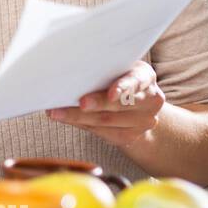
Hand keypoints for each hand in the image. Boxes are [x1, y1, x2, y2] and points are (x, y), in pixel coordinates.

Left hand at [46, 60, 165, 146]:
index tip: (112, 93)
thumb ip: (103, 71)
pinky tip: (65, 118)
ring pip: (106, 120)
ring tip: (57, 112)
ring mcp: (143, 121)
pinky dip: (80, 124)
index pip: (136, 81)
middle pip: (120, 104)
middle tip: (78, 102)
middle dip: (97, 104)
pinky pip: (102, 132)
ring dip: (78, 116)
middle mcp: (150, 100)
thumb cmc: (118, 81)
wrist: (137, 109)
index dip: (124, 88)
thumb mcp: (117, 71)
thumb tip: (69, 72)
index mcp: (145, 77)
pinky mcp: (130, 136)